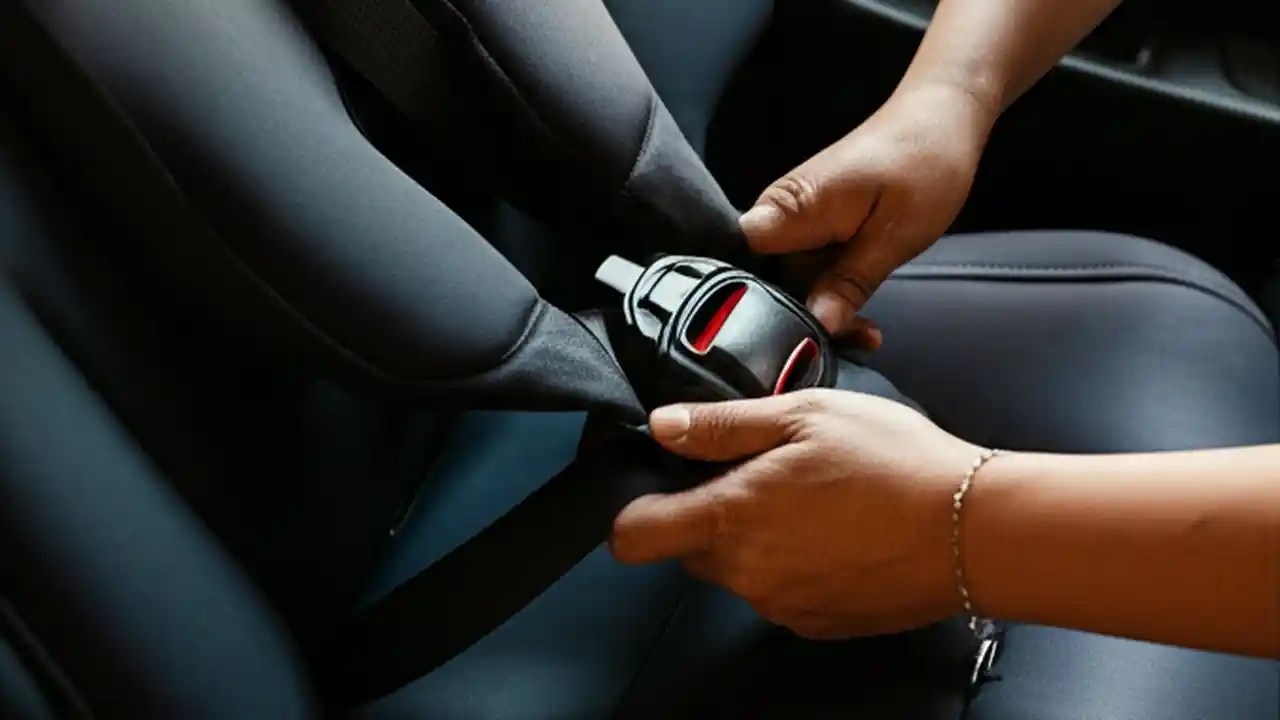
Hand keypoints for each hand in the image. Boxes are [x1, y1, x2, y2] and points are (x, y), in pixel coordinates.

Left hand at [610, 389, 981, 639]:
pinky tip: (835, 532)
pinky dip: (792, 564)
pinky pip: (779, 591)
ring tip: (812, 499)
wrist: (974, 530)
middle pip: (689, 549)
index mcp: (732, 518)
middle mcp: (748, 573)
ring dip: (755, 538)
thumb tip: (664, 425)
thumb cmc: (896, 464)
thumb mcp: (805, 414)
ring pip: (737, 570)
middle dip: (710, 514)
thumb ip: (723, 424)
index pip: (634, 537)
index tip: (657, 489)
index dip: (634, 511)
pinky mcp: (817, 622)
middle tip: (764, 475)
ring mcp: (782, 604)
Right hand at [741, 82, 996, 345]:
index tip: (783, 338)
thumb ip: (847, 284)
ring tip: (864, 335)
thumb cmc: (923, 164)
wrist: (942, 121)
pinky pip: (810, 274)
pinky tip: (860, 321)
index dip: (748, 305)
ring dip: (821, 313)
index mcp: (789, 208)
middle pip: (763, 282)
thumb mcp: (893, 236)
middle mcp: (780, 215)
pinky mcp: (812, 232)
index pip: (736, 263)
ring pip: (789, 284)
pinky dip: (833, 297)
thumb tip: (815, 326)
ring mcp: (795, 225)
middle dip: (796, 319)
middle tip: (844, 345)